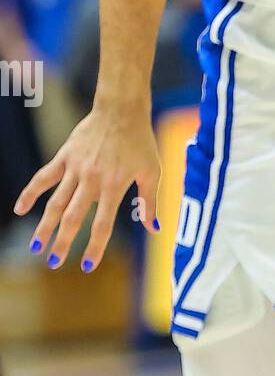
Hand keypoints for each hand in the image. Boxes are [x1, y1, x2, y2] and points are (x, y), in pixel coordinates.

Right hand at [14, 104, 160, 270]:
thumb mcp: (152, 171)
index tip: (88, 266)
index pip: (102, 224)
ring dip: (44, 226)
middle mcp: (92, 180)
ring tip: (36, 247)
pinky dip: (29, 193)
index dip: (95, 246)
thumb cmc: (140, 141)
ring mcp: (76, 168)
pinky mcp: (65, 156)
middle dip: (63, 242)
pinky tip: (18, 209)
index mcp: (114, 186)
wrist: (122, 109)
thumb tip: (153, 228)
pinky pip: (43, 177)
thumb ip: (150, 201)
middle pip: (73, 217)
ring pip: (55, 202)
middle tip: (54, 262)